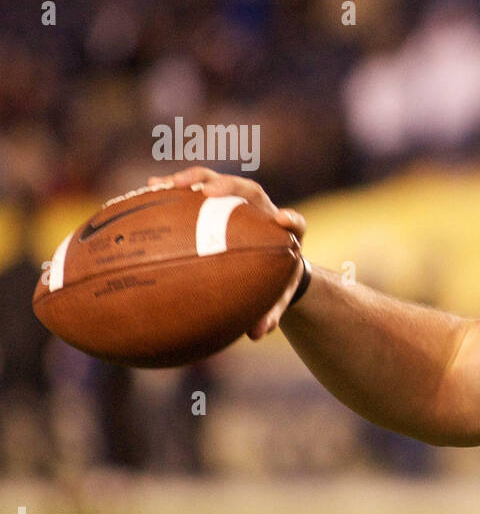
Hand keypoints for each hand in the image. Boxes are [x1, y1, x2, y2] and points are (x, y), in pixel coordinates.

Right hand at [147, 167, 307, 339]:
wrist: (268, 266)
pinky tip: (149, 189)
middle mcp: (262, 211)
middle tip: (208, 192)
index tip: (283, 219)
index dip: (291, 219)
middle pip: (249, 190)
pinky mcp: (216, 203)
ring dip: (194, 180)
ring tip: (168, 184)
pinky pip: (194, 191)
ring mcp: (237, 203)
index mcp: (284, 233)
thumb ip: (271, 314)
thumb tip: (257, 333)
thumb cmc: (272, 281)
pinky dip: (175, 189)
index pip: (295, 223)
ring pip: (217, 183)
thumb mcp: (275, 298)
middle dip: (229, 187)